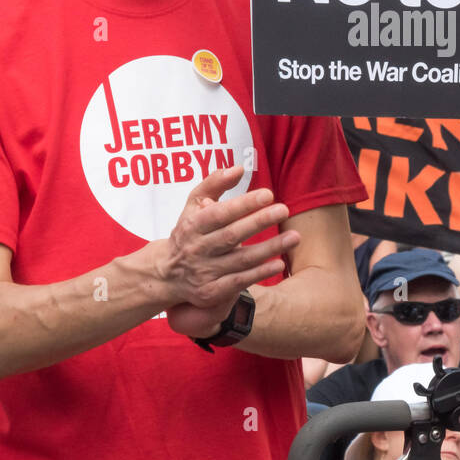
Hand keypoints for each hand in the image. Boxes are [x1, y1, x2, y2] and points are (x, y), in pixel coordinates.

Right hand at [153, 165, 299, 337]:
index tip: (268, 194)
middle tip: (284, 210)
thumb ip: (214, 183)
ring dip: (269, 248)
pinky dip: (259, 273)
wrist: (166, 273)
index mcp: (193, 225)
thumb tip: (239, 168)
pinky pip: (239, 281)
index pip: (219, 213)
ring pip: (240, 260)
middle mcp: (197, 249)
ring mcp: (204, 272)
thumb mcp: (192, 204)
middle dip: (259, 222)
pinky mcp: (211, 291)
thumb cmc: (188, 231)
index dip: (243, 204)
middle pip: (231, 235)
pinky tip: (279, 263)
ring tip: (294, 237)